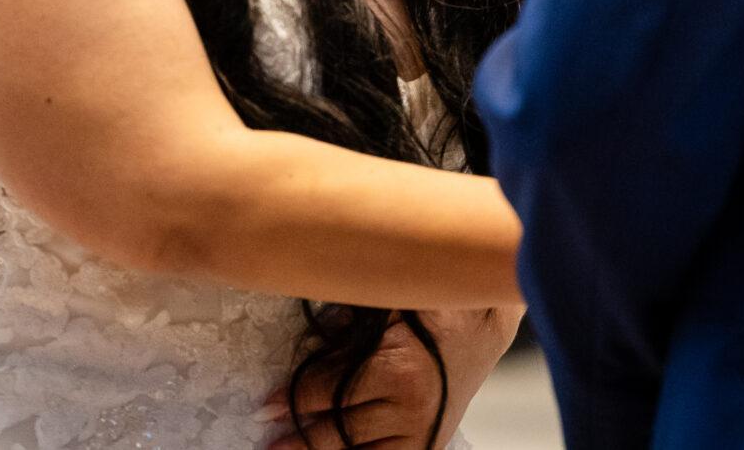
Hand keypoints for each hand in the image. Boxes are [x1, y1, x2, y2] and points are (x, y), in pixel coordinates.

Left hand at [266, 306, 523, 449]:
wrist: (478, 330)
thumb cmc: (428, 311)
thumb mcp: (383, 307)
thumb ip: (346, 325)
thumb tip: (305, 341)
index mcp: (394, 368)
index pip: (324, 390)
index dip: (290, 398)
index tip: (266, 404)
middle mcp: (408, 406)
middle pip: (333, 427)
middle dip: (297, 431)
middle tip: (267, 434)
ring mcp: (419, 432)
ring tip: (283, 449)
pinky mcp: (428, 446)